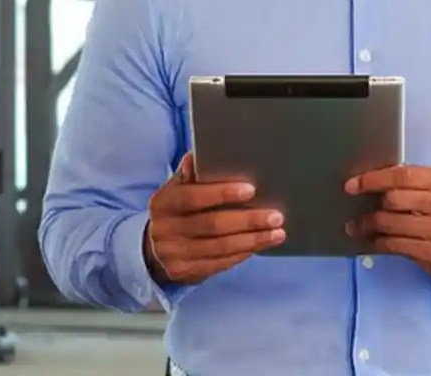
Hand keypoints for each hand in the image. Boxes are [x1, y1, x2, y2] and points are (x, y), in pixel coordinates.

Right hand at [143, 152, 285, 285]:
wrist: (154, 248)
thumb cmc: (176, 211)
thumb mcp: (177, 190)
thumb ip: (189, 175)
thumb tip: (195, 158)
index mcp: (163, 203)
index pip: (193, 196)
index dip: (222, 193)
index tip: (251, 190)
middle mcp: (164, 229)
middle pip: (212, 225)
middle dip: (247, 220)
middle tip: (275, 216)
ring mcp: (172, 254)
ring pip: (220, 247)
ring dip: (252, 240)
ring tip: (277, 233)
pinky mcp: (183, 272)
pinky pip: (219, 263)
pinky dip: (243, 253)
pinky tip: (259, 245)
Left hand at [344, 166, 430, 277]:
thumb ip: (416, 181)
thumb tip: (374, 181)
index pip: (403, 175)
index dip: (373, 179)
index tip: (352, 185)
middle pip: (394, 200)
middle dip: (369, 204)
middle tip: (354, 207)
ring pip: (391, 224)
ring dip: (367, 225)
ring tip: (356, 226)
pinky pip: (395, 246)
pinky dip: (378, 243)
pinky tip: (371, 240)